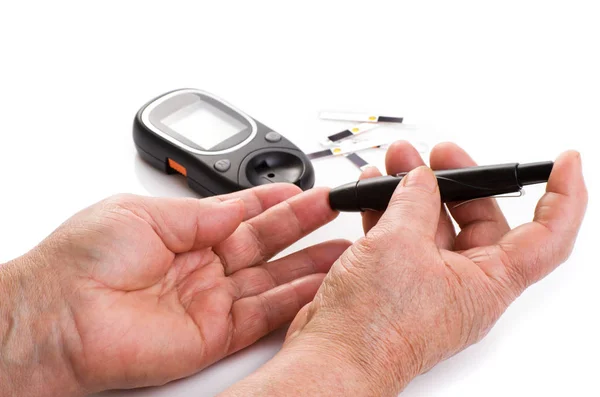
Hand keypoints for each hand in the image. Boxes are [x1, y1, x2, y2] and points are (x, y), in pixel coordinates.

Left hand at [0, 184, 346, 394]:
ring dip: (308, 266)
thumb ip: (200, 214)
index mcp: (182, 233)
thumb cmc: (83, 260)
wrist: (58, 318)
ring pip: (273, 281)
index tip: (304, 190)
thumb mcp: (145, 214)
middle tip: (337, 210)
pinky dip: (294, 301)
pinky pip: (264, 317)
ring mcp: (210, 301)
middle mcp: (201, 267)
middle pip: (265, 245)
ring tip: (344, 251)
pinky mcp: (215, 336)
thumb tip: (237, 206)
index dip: (274, 202)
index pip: (241, 215)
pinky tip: (319, 286)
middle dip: (303, 226)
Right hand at [278, 142, 586, 394]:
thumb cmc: (375, 326)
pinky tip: (374, 193)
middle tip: (437, 155)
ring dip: (416, 192)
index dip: (562, 196)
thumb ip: (415, 201)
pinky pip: (405, 238)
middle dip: (459, 180)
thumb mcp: (399, 244)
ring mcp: (430, 283)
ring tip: (395, 165)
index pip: (547, 236)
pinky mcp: (399, 282)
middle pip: (481, 219)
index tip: (564, 163)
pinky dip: (391, 212)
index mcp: (487, 283)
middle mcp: (464, 285)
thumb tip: (419, 179)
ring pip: (435, 225)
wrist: (335, 356)